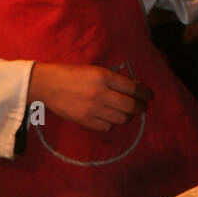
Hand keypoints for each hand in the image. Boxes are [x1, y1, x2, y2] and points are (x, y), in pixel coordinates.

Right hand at [29, 64, 151, 132]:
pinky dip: (112, 123)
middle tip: (142, 107)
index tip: (149, 95)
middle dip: (140, 107)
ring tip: (126, 113)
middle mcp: (100, 93)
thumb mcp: (94, 70)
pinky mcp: (84, 120)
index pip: (133, 88)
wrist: (47, 84)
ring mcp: (92, 109)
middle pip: (131, 106)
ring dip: (127, 116)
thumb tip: (135, 88)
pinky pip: (107, 127)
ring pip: (121, 119)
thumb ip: (113, 79)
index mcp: (104, 77)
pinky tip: (110, 118)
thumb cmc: (71, 74)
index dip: (145, 93)